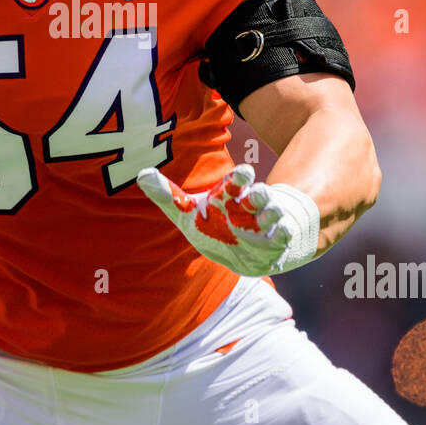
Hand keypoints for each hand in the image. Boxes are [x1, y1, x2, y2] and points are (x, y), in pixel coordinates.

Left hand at [136, 163, 320, 275]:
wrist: (240, 253)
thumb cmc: (212, 224)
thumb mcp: (186, 212)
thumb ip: (167, 195)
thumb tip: (142, 174)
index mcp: (229, 195)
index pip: (235, 182)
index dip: (240, 178)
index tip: (244, 172)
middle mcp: (249, 207)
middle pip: (257, 196)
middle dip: (259, 194)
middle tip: (257, 192)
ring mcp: (264, 224)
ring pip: (272, 213)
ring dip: (271, 212)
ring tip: (269, 211)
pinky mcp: (275, 242)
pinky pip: (283, 235)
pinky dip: (283, 233)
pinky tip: (283, 231)